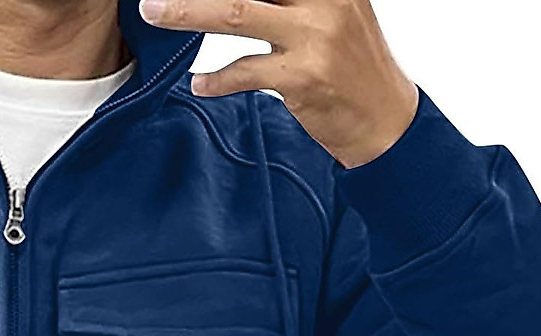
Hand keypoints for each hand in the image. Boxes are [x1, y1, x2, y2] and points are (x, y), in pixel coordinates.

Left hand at [139, 0, 419, 167]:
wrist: (385, 118)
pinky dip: (215, 80)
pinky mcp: (304, 77)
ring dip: (188, 11)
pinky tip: (198, 85)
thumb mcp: (331, 11)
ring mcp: (314, 36)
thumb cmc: (350, 64)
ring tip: (155, 12)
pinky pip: (245, 72)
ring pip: (236, 13)